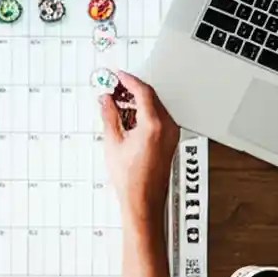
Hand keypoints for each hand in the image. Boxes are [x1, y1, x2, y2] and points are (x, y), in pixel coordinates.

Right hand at [99, 72, 179, 224]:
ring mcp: (170, 134)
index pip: (143, 92)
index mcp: (154, 125)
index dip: (128, 80)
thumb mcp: (113, 142)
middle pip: (151, 97)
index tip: (118, 75)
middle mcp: (167, 128)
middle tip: (114, 87)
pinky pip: (158, 118)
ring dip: (137, 102)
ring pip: (155, 107)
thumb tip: (106, 101)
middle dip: (131, 90)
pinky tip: (128, 117)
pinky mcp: (169, 141)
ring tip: (117, 103)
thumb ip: (109, 116)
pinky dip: (143, 113)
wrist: (143, 200)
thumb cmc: (131, 180)